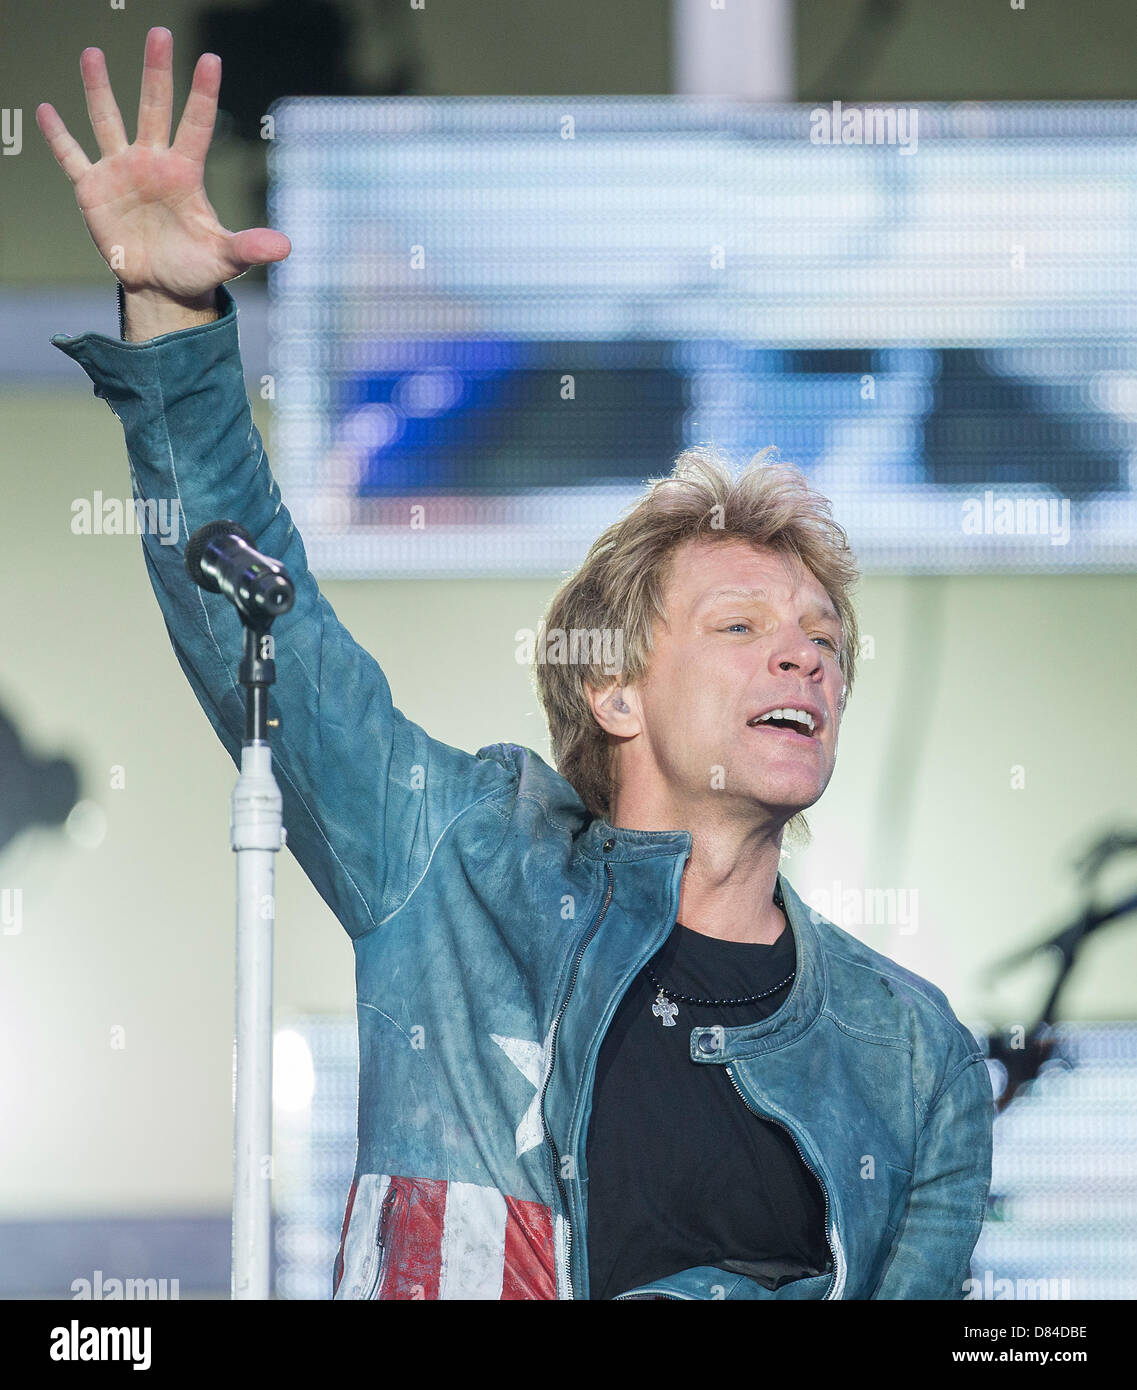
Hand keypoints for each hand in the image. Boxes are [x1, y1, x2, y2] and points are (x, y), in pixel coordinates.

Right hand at [36, 26, 289, 300]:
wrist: (163, 288)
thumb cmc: (196, 267)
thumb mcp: (225, 259)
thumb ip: (250, 248)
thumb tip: (285, 246)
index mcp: (185, 173)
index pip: (197, 126)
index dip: (203, 94)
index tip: (211, 59)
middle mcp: (153, 162)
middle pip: (154, 108)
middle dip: (157, 73)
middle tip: (159, 34)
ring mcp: (121, 172)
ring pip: (109, 121)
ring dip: (100, 89)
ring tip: (93, 53)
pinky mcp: (93, 189)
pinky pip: (72, 158)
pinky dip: (59, 138)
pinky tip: (47, 112)